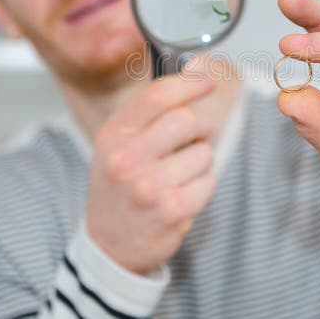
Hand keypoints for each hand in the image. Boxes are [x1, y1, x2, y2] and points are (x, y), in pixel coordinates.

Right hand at [85, 75, 217, 275]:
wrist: (110, 243)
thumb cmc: (121, 185)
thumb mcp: (119, 144)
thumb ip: (149, 113)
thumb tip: (195, 76)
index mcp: (113, 135)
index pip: (156, 96)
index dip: (189, 83)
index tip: (207, 81)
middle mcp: (126, 159)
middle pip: (186, 120)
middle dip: (201, 127)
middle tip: (194, 139)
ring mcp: (149, 186)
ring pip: (203, 152)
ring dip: (200, 161)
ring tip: (178, 175)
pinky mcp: (171, 210)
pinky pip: (209, 181)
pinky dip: (203, 185)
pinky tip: (182, 194)